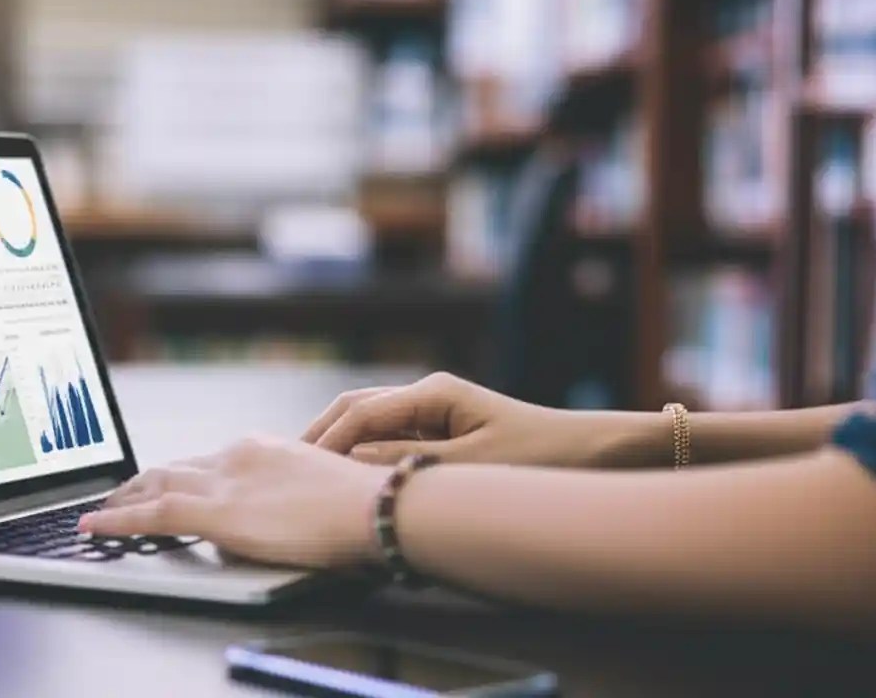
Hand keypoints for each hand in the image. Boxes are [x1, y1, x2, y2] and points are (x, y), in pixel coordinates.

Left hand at [78, 436, 389, 567]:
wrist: (375, 507)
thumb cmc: (362, 506)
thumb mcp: (315, 488)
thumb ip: (284, 496)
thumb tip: (266, 518)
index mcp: (262, 448)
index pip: (206, 460)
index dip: (176, 473)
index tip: (162, 482)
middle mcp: (236, 456)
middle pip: (174, 467)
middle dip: (141, 483)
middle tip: (117, 496)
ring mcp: (224, 482)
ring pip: (156, 484)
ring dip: (123, 499)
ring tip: (100, 513)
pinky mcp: (218, 513)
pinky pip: (152, 514)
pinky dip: (117, 520)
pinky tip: (94, 527)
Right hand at [304, 372, 666, 468]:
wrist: (592, 453)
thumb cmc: (539, 458)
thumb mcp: (469, 469)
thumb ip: (406, 466)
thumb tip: (349, 465)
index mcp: (433, 393)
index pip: (359, 414)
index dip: (323, 443)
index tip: (295, 472)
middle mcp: (428, 395)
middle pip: (355, 409)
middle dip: (318, 437)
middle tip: (284, 470)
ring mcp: (434, 411)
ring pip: (368, 423)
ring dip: (337, 447)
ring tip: (304, 478)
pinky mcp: (441, 431)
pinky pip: (389, 439)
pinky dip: (362, 456)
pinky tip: (348, 482)